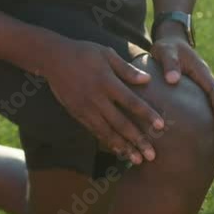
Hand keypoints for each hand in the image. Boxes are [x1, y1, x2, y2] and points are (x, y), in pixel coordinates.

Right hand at [44, 39, 165, 164]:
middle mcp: (96, 98)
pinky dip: (107, 142)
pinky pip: (95, 131)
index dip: (146, 114)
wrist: (52, 59)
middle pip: (120, 123)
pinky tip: (118, 151)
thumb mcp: (106, 54)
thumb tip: (147, 80)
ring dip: (123, 147)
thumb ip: (127, 69)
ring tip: (137, 160)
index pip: (131, 101)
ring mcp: (85, 108)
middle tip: (152, 155)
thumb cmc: (84, 53)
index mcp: (106, 82)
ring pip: (107, 132)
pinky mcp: (77, 114)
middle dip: (137, 140)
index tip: (161, 126)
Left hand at [151, 33, 213, 147]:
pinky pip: (210, 110)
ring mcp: (205, 89)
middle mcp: (207, 81)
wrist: (171, 44)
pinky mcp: (201, 95)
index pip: (213, 91)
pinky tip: (212, 139)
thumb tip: (173, 80)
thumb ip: (168, 63)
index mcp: (201, 72)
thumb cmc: (167, 48)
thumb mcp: (164, 51)